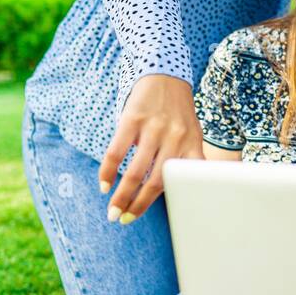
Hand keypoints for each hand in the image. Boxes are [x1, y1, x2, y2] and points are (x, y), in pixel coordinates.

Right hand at [99, 74, 204, 222]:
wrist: (166, 74)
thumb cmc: (179, 112)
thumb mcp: (193, 134)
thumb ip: (189, 159)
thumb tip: (187, 190)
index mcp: (193, 145)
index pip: (188, 180)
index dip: (177, 200)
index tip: (166, 220)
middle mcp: (175, 138)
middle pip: (156, 182)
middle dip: (138, 206)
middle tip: (124, 221)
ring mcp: (154, 128)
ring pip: (134, 171)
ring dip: (121, 196)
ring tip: (112, 212)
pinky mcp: (133, 118)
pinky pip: (117, 151)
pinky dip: (108, 171)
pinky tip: (103, 185)